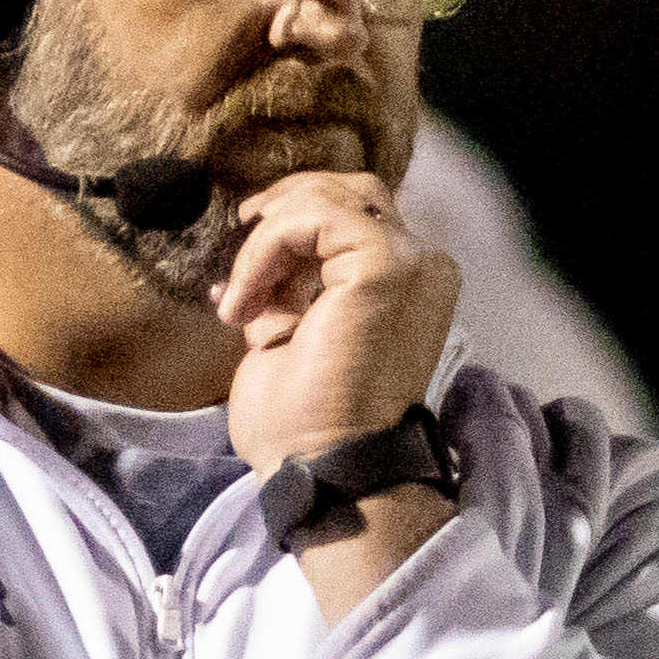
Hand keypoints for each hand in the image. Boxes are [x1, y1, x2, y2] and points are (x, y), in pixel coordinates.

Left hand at [216, 172, 460, 475]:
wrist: (323, 467)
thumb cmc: (306, 426)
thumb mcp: (285, 342)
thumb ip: (281, 298)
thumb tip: (237, 277)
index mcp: (405, 285)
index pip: (355, 218)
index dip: (294, 225)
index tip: (245, 272)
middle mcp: (421, 266)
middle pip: (352, 191)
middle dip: (289, 204)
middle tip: (242, 229)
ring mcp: (411, 263)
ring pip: (332, 197)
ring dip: (271, 232)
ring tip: (242, 293)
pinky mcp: (386, 266)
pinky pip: (315, 217)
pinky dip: (268, 246)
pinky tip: (246, 299)